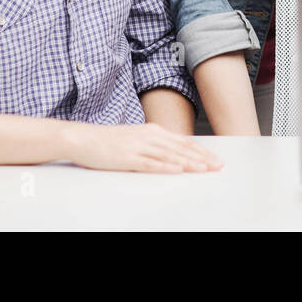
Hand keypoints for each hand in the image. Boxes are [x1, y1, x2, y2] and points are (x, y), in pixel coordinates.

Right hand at [64, 122, 223, 172]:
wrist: (84, 138)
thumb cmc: (110, 140)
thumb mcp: (137, 137)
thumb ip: (155, 143)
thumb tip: (174, 153)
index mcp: (154, 130)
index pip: (184, 142)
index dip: (202, 151)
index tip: (215, 159)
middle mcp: (150, 136)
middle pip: (181, 148)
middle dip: (202, 158)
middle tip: (217, 166)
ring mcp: (139, 146)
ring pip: (169, 156)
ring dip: (188, 163)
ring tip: (203, 169)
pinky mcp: (127, 157)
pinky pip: (150, 163)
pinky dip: (165, 167)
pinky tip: (176, 171)